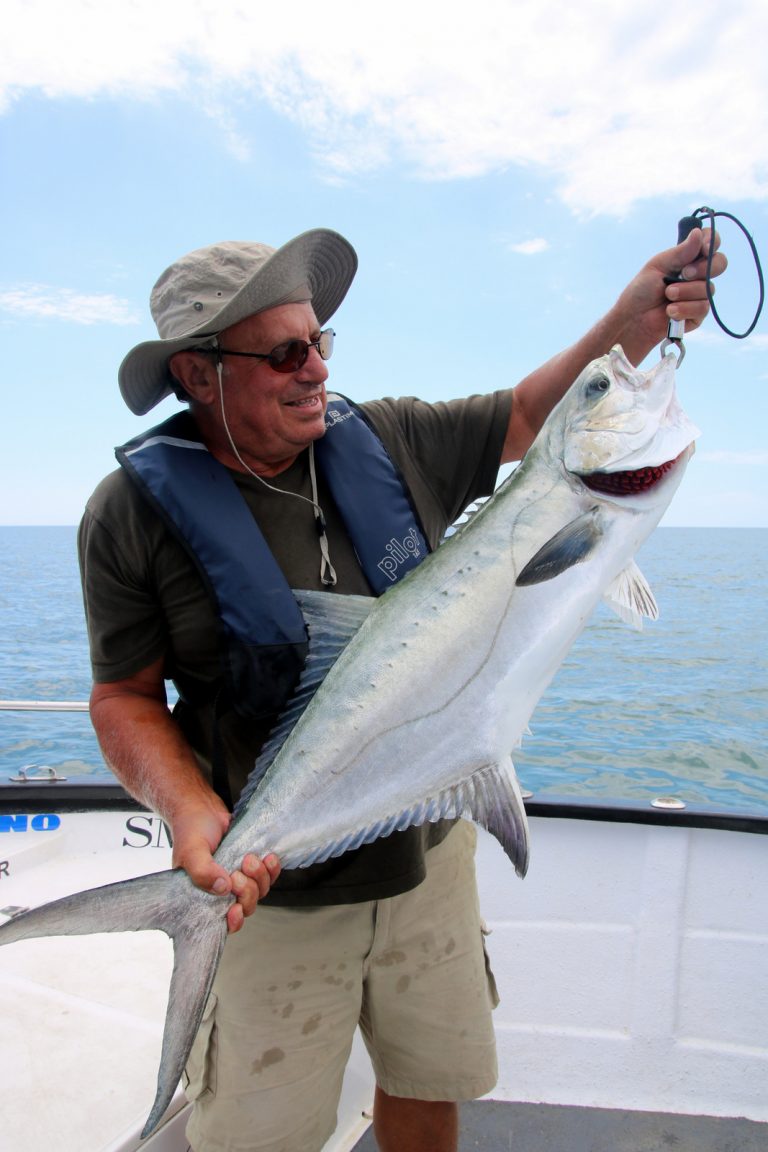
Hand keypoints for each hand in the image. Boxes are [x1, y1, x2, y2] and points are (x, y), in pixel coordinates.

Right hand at [171, 803, 280, 932]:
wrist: (201, 807)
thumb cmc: (190, 829)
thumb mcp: (191, 851)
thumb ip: (202, 871)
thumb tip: (223, 888)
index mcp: (202, 894)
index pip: (220, 921)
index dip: (232, 921)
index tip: (235, 908)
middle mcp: (220, 890)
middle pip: (245, 906)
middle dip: (248, 890)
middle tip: (241, 869)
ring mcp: (237, 878)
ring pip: (259, 891)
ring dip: (260, 877)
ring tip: (250, 858)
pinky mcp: (250, 865)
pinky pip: (268, 875)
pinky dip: (271, 869)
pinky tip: (268, 857)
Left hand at [615, 227, 727, 361]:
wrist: (634, 319)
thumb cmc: (642, 290)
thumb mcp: (658, 265)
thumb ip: (680, 252)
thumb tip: (697, 232)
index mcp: (688, 258)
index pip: (710, 242)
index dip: (712, 242)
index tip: (704, 248)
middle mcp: (698, 274)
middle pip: (720, 263)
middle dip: (703, 268)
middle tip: (684, 274)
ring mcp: (700, 294)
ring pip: (708, 288)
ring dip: (685, 292)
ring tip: (667, 296)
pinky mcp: (698, 314)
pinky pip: (702, 308)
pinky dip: (684, 308)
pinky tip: (670, 311)